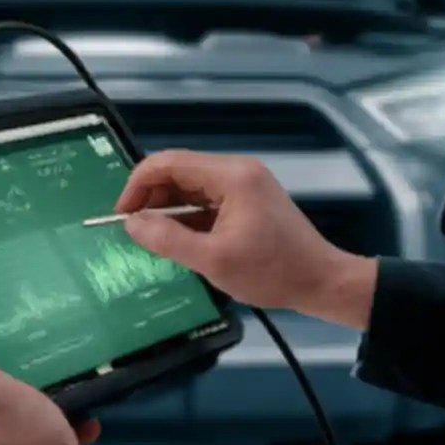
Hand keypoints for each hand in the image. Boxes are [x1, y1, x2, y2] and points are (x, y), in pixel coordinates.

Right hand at [116, 150, 377, 327]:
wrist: (322, 282)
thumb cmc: (271, 271)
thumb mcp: (213, 260)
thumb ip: (168, 239)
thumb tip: (132, 223)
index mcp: (230, 176)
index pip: (169, 163)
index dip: (138, 184)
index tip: (122, 215)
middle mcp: (237, 170)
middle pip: (180, 171)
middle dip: (151, 196)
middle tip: (133, 229)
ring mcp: (245, 184)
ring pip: (192, 186)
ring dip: (168, 207)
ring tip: (150, 236)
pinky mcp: (249, 200)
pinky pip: (207, 199)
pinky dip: (187, 215)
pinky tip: (176, 238)